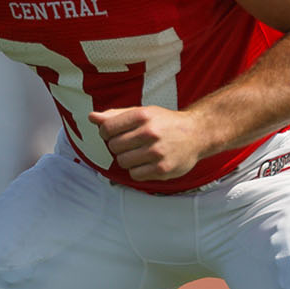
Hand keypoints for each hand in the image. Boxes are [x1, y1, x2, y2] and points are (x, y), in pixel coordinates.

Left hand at [89, 105, 208, 181]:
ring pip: (122, 162)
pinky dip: (137, 171)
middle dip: (118, 146)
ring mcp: (157, 152)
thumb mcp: (143, 113)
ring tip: (139, 153)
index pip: (107, 128)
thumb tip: (92, 117)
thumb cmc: (165, 122)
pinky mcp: (163, 169)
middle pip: (113, 146)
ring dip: (126, 159)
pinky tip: (147, 163)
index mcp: (143, 115)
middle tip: (131, 143)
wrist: (197, 133)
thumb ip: (116, 115)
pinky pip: (134, 175)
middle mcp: (150, 133)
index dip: (106, 133)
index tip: (113, 134)